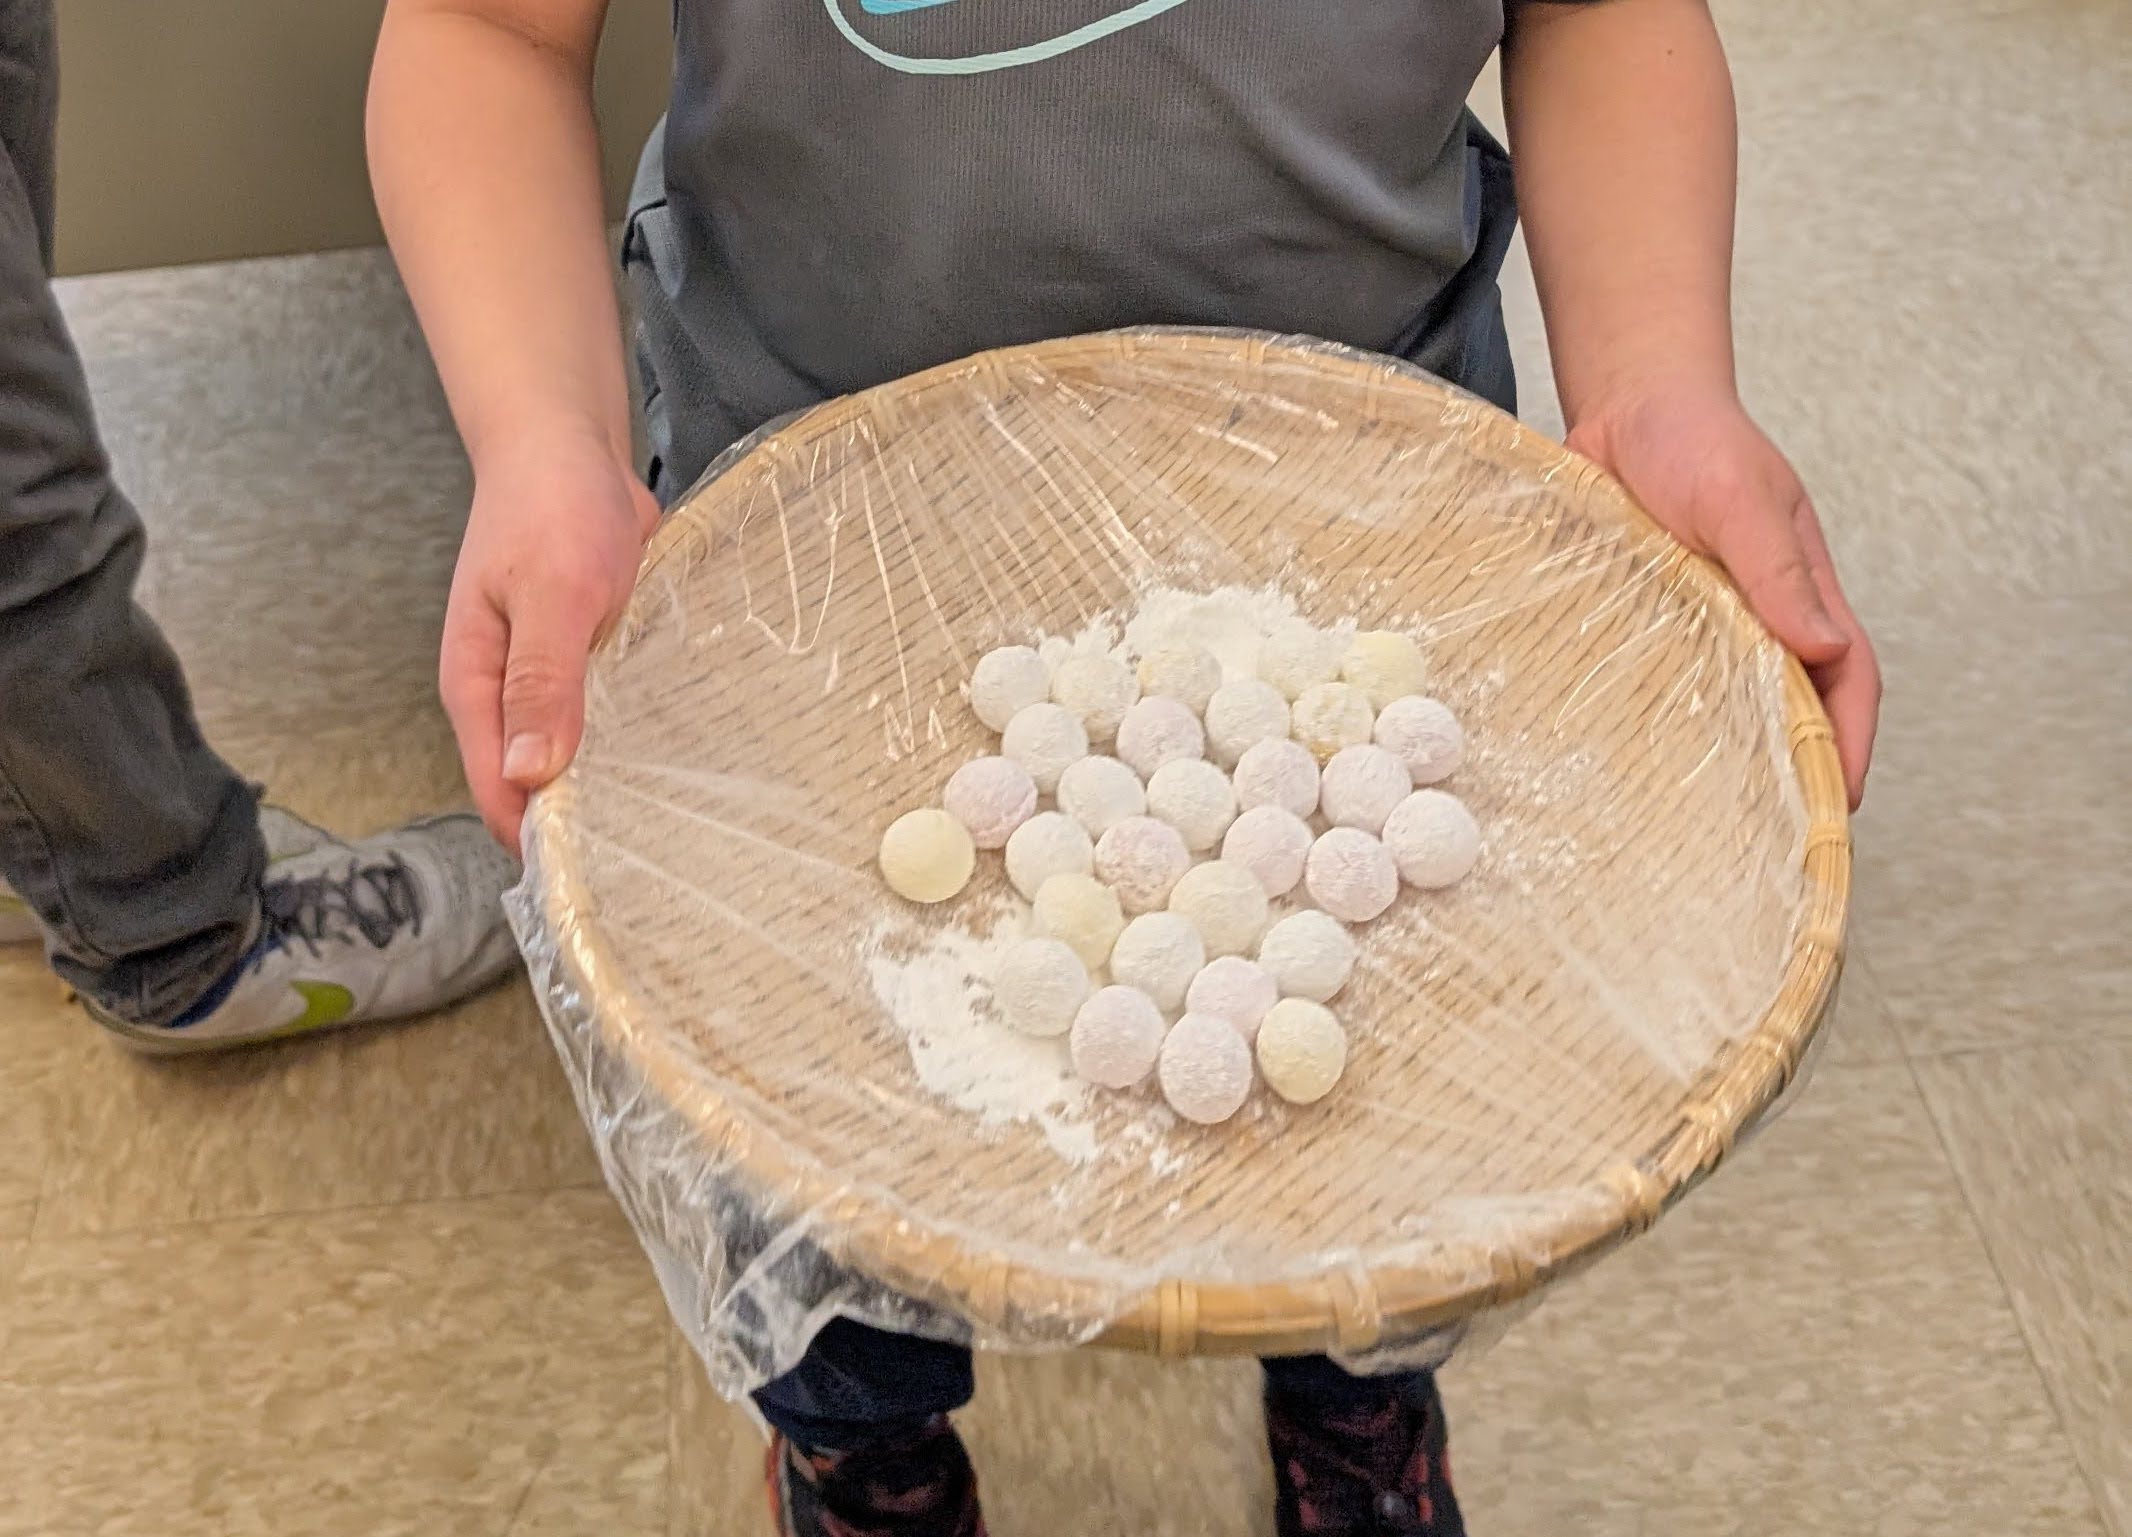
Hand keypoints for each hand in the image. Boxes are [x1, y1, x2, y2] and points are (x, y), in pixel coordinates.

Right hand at [440, 428, 659, 852]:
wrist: (567, 446)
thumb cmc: (551, 508)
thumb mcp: (553, 595)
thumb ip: (541, 683)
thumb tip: (528, 773)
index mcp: (474, 685)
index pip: (496, 790)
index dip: (537, 839)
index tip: (591, 881)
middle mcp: (503, 692)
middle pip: (531, 784)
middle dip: (578, 827)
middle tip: (646, 875)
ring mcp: (545, 678)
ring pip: (573, 754)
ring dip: (611, 787)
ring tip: (670, 839)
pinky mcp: (585, 660)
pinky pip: (606, 717)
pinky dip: (634, 741)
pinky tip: (677, 767)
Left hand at [1567, 386, 1879, 808]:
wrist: (1622, 406)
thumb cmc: (1693, 442)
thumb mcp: (1739, 498)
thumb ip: (1773, 569)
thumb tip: (1825, 648)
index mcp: (1801, 597)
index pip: (1846, 687)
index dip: (1847, 750)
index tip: (1837, 810)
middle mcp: (1755, 623)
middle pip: (1786, 714)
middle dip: (1785, 779)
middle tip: (1763, 848)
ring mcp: (1698, 629)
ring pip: (1717, 711)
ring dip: (1712, 764)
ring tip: (1690, 832)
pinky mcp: (1642, 628)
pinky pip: (1648, 688)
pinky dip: (1642, 729)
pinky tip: (1617, 772)